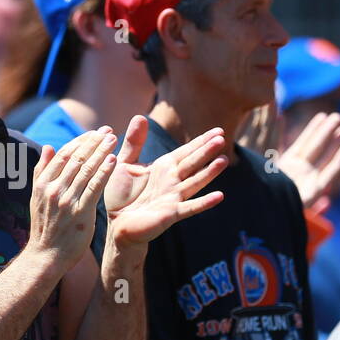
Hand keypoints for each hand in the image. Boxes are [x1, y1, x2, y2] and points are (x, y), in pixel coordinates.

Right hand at [27, 128, 118, 269]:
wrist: (45, 256)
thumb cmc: (44, 228)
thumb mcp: (36, 198)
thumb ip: (42, 172)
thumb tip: (48, 147)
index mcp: (43, 183)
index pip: (63, 155)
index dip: (80, 141)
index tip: (94, 132)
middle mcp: (53, 189)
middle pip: (76, 158)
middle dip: (93, 142)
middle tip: (108, 131)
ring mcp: (66, 200)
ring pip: (86, 170)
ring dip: (101, 152)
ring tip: (113, 139)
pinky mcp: (80, 212)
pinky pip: (94, 187)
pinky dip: (103, 172)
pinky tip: (113, 160)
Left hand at [104, 116, 226, 245]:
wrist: (116, 223)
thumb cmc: (120, 194)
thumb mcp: (125, 163)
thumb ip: (134, 142)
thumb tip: (140, 116)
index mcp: (163, 167)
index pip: (186, 152)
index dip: (201, 142)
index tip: (218, 131)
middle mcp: (172, 181)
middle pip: (193, 163)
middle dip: (206, 151)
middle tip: (222, 138)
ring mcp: (173, 197)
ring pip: (195, 182)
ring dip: (209, 173)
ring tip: (224, 160)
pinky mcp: (170, 214)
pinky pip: (189, 208)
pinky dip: (204, 203)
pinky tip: (219, 196)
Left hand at [273, 112, 339, 209]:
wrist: (266, 210)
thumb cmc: (263, 188)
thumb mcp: (264, 164)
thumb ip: (271, 142)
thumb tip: (277, 118)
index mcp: (287, 162)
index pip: (303, 141)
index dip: (312, 129)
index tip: (322, 115)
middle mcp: (300, 169)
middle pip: (316, 147)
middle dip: (326, 132)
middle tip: (338, 116)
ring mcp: (309, 179)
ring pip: (325, 158)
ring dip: (335, 144)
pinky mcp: (314, 192)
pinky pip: (328, 175)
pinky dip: (337, 163)